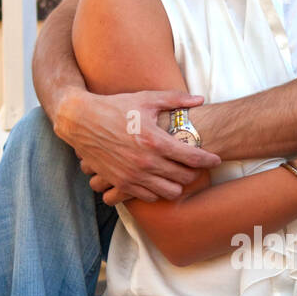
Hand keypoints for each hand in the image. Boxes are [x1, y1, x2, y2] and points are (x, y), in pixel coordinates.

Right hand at [54, 89, 220, 202]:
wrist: (81, 121)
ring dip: (178, 184)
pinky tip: (159, 179)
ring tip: (178, 174)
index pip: (193, 157)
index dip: (209, 160)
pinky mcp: (121, 183)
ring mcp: (133, 176)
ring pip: (170, 192)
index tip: (216, 159)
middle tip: (196, 165)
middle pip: (185, 178)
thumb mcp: (145, 98)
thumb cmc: (115, 107)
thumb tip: (200, 99)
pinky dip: (158, 190)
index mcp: (155, 140)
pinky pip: (150, 197)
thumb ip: (175, 99)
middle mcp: (146, 162)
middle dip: (195, 172)